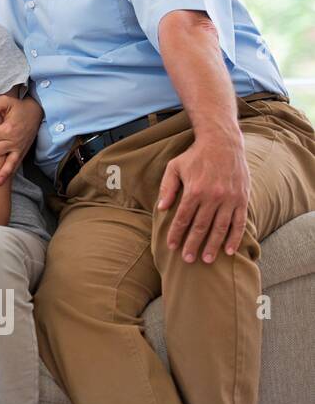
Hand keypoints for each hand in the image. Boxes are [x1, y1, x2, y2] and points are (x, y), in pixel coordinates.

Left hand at [0, 94, 42, 184]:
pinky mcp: (22, 152)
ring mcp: (19, 148)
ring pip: (9, 163)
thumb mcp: (5, 101)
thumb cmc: (17, 107)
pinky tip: (3, 182)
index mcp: (8, 128)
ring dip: (1, 173)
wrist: (36, 112)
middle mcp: (14, 140)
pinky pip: (16, 164)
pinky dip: (11, 173)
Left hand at [157, 134, 249, 263]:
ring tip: (205, 259)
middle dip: (192, 245)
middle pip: (200, 227)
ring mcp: (229, 199)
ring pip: (220, 228)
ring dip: (212, 246)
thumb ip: (167, 187)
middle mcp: (213, 197)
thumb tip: (161, 208)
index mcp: (194, 190)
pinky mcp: (242, 199)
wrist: (223, 143)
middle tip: (188, 260)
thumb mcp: (175, 167)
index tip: (171, 246)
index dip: (176, 234)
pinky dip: (234, 238)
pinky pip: (239, 222)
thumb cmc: (195, 155)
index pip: (183, 218)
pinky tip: (229, 251)